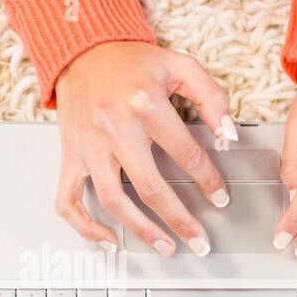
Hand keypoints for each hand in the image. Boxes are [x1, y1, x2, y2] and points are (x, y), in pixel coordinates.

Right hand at [53, 41, 237, 255]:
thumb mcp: (179, 64)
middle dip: (179, 218)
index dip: (208, 180)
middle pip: (149, 185)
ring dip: (141, 229)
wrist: (83, 50)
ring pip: (113, 199)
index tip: (221, 198)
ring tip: (165, 246)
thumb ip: (212, 96)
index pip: (185, 152)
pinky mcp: (70, 156)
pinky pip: (69, 199)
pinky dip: (85, 226)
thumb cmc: (131, 62)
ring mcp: (88, 145)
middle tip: (199, 240)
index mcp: (144, 103)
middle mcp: (113, 127)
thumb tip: (227, 134)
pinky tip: (108, 240)